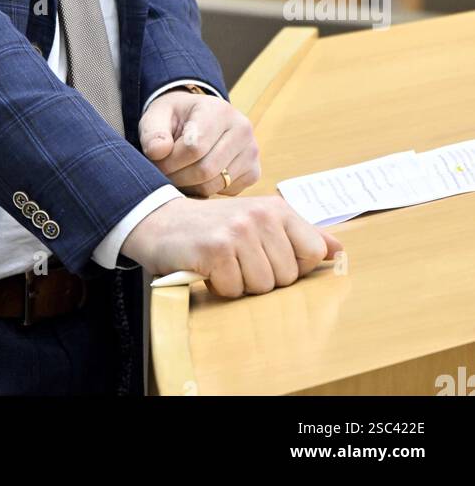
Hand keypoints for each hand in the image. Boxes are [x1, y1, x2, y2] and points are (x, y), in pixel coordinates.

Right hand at [120, 190, 344, 295]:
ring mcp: (238, 231)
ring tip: (224, 263)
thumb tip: (338, 250)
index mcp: (277, 209)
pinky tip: (208, 267)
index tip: (268, 257)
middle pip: (286, 277)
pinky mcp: (216, 250)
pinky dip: (219, 286)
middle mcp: (260, 215)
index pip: (312, 254)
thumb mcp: (260, 221)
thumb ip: (301, 235)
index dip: (291, 266)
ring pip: (261, 286)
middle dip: (262, 277)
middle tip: (238, 259)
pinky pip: (233, 289)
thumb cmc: (215, 226)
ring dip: (240, 284)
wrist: (161, 221)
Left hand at [139, 90, 259, 196]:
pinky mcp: (253, 173)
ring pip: (213, 185)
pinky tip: (196, 176)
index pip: (193, 148)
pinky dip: (204, 190)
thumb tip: (157, 152)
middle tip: (163, 172)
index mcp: (218, 110)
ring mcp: (251, 152)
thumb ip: (153, 132)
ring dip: (188, 186)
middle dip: (177, 176)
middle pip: (205, 170)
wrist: (198, 119)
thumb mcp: (157, 115)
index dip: (169, 160)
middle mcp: (242, 129)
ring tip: (177, 173)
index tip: (157, 159)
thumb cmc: (176, 118)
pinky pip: (224, 193)